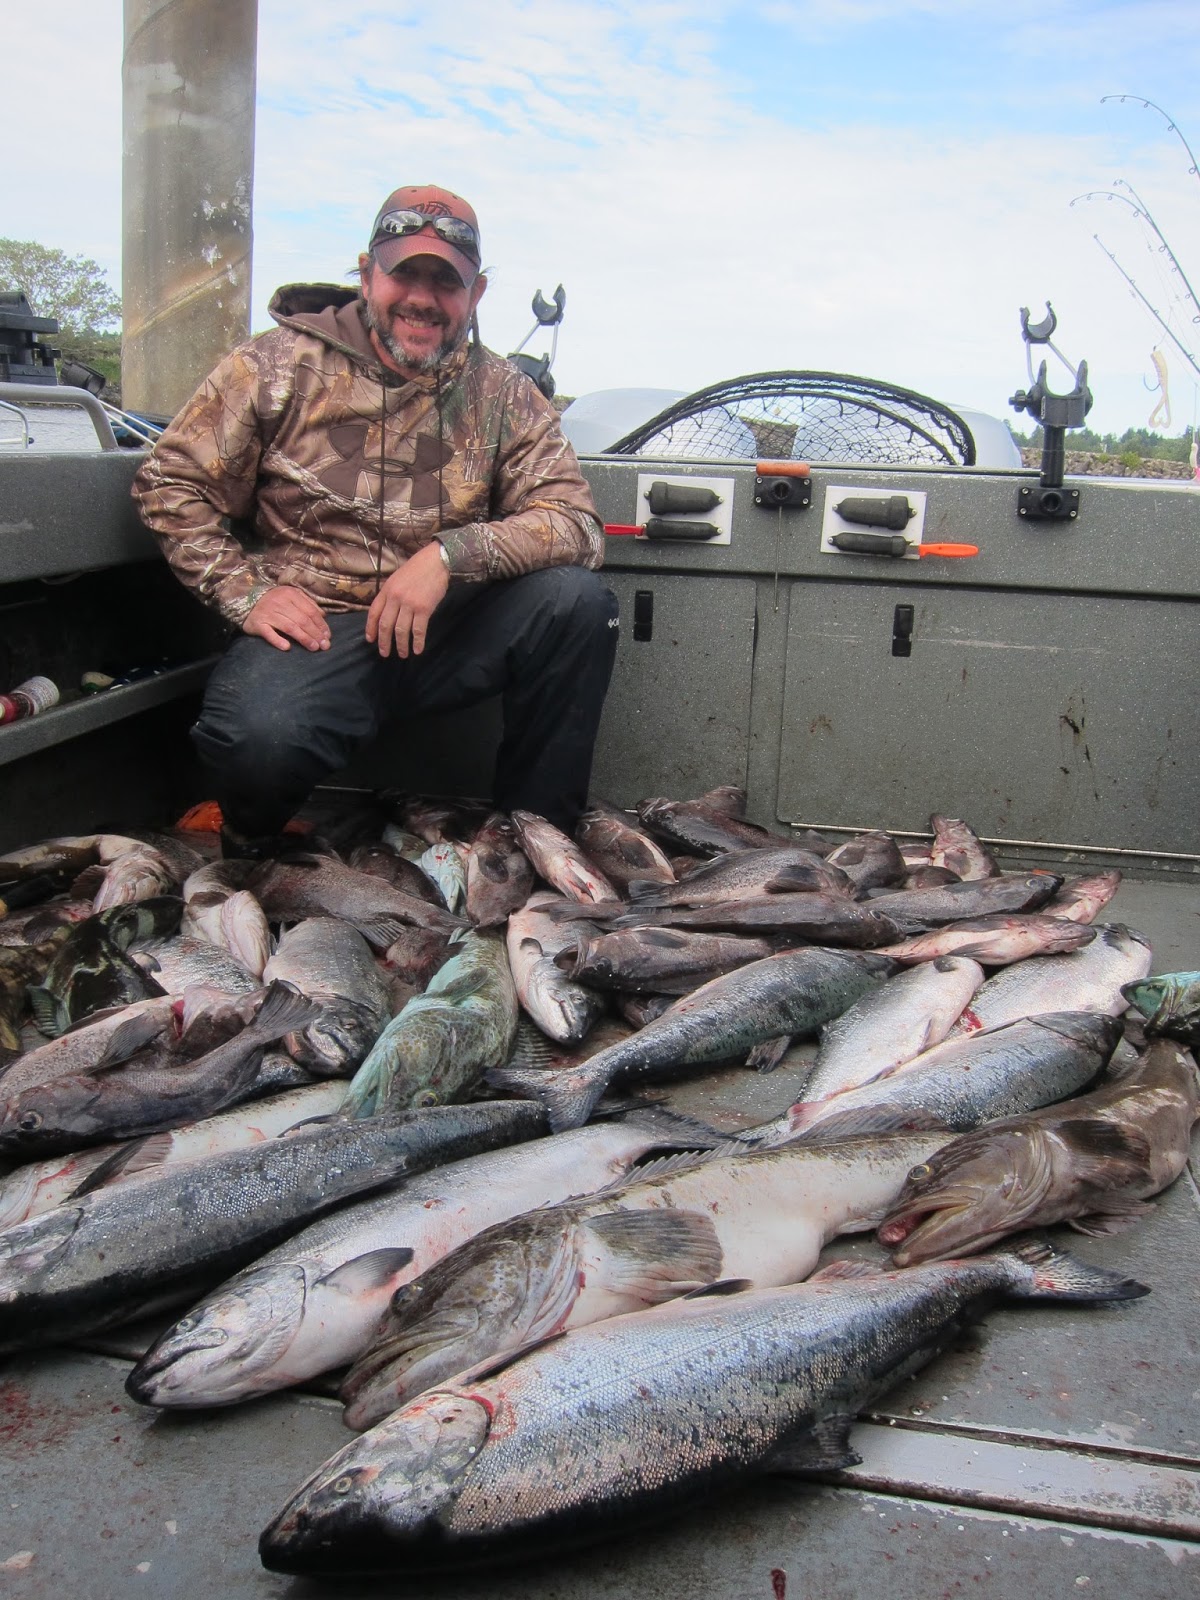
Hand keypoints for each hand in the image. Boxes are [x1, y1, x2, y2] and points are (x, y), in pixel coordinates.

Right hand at [243, 586, 331, 651]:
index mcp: (291, 595)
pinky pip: (269, 633)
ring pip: (289, 627)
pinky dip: (278, 640)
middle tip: (324, 645)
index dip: (321, 624)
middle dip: (315, 634)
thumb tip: (323, 616)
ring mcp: (268, 613)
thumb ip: (307, 603)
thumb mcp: (291, 596)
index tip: (327, 636)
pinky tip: (287, 648)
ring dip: (303, 638)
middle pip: (302, 620)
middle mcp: (280, 603)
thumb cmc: (274, 600)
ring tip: (313, 648)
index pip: (310, 611)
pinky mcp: (258, 624)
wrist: (246, 600)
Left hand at [365, 543, 449, 658]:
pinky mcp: (424, 609)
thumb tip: (386, 613)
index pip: (374, 613)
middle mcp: (395, 598)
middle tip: (384, 653)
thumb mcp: (397, 579)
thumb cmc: (417, 569)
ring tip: (402, 654)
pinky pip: (418, 630)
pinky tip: (417, 650)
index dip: (371, 628)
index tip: (370, 640)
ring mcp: (409, 604)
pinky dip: (417, 642)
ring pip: (401, 630)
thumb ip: (390, 595)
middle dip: (384, 642)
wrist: (436, 562)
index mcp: (387, 590)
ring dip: (401, 645)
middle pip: (385, 625)